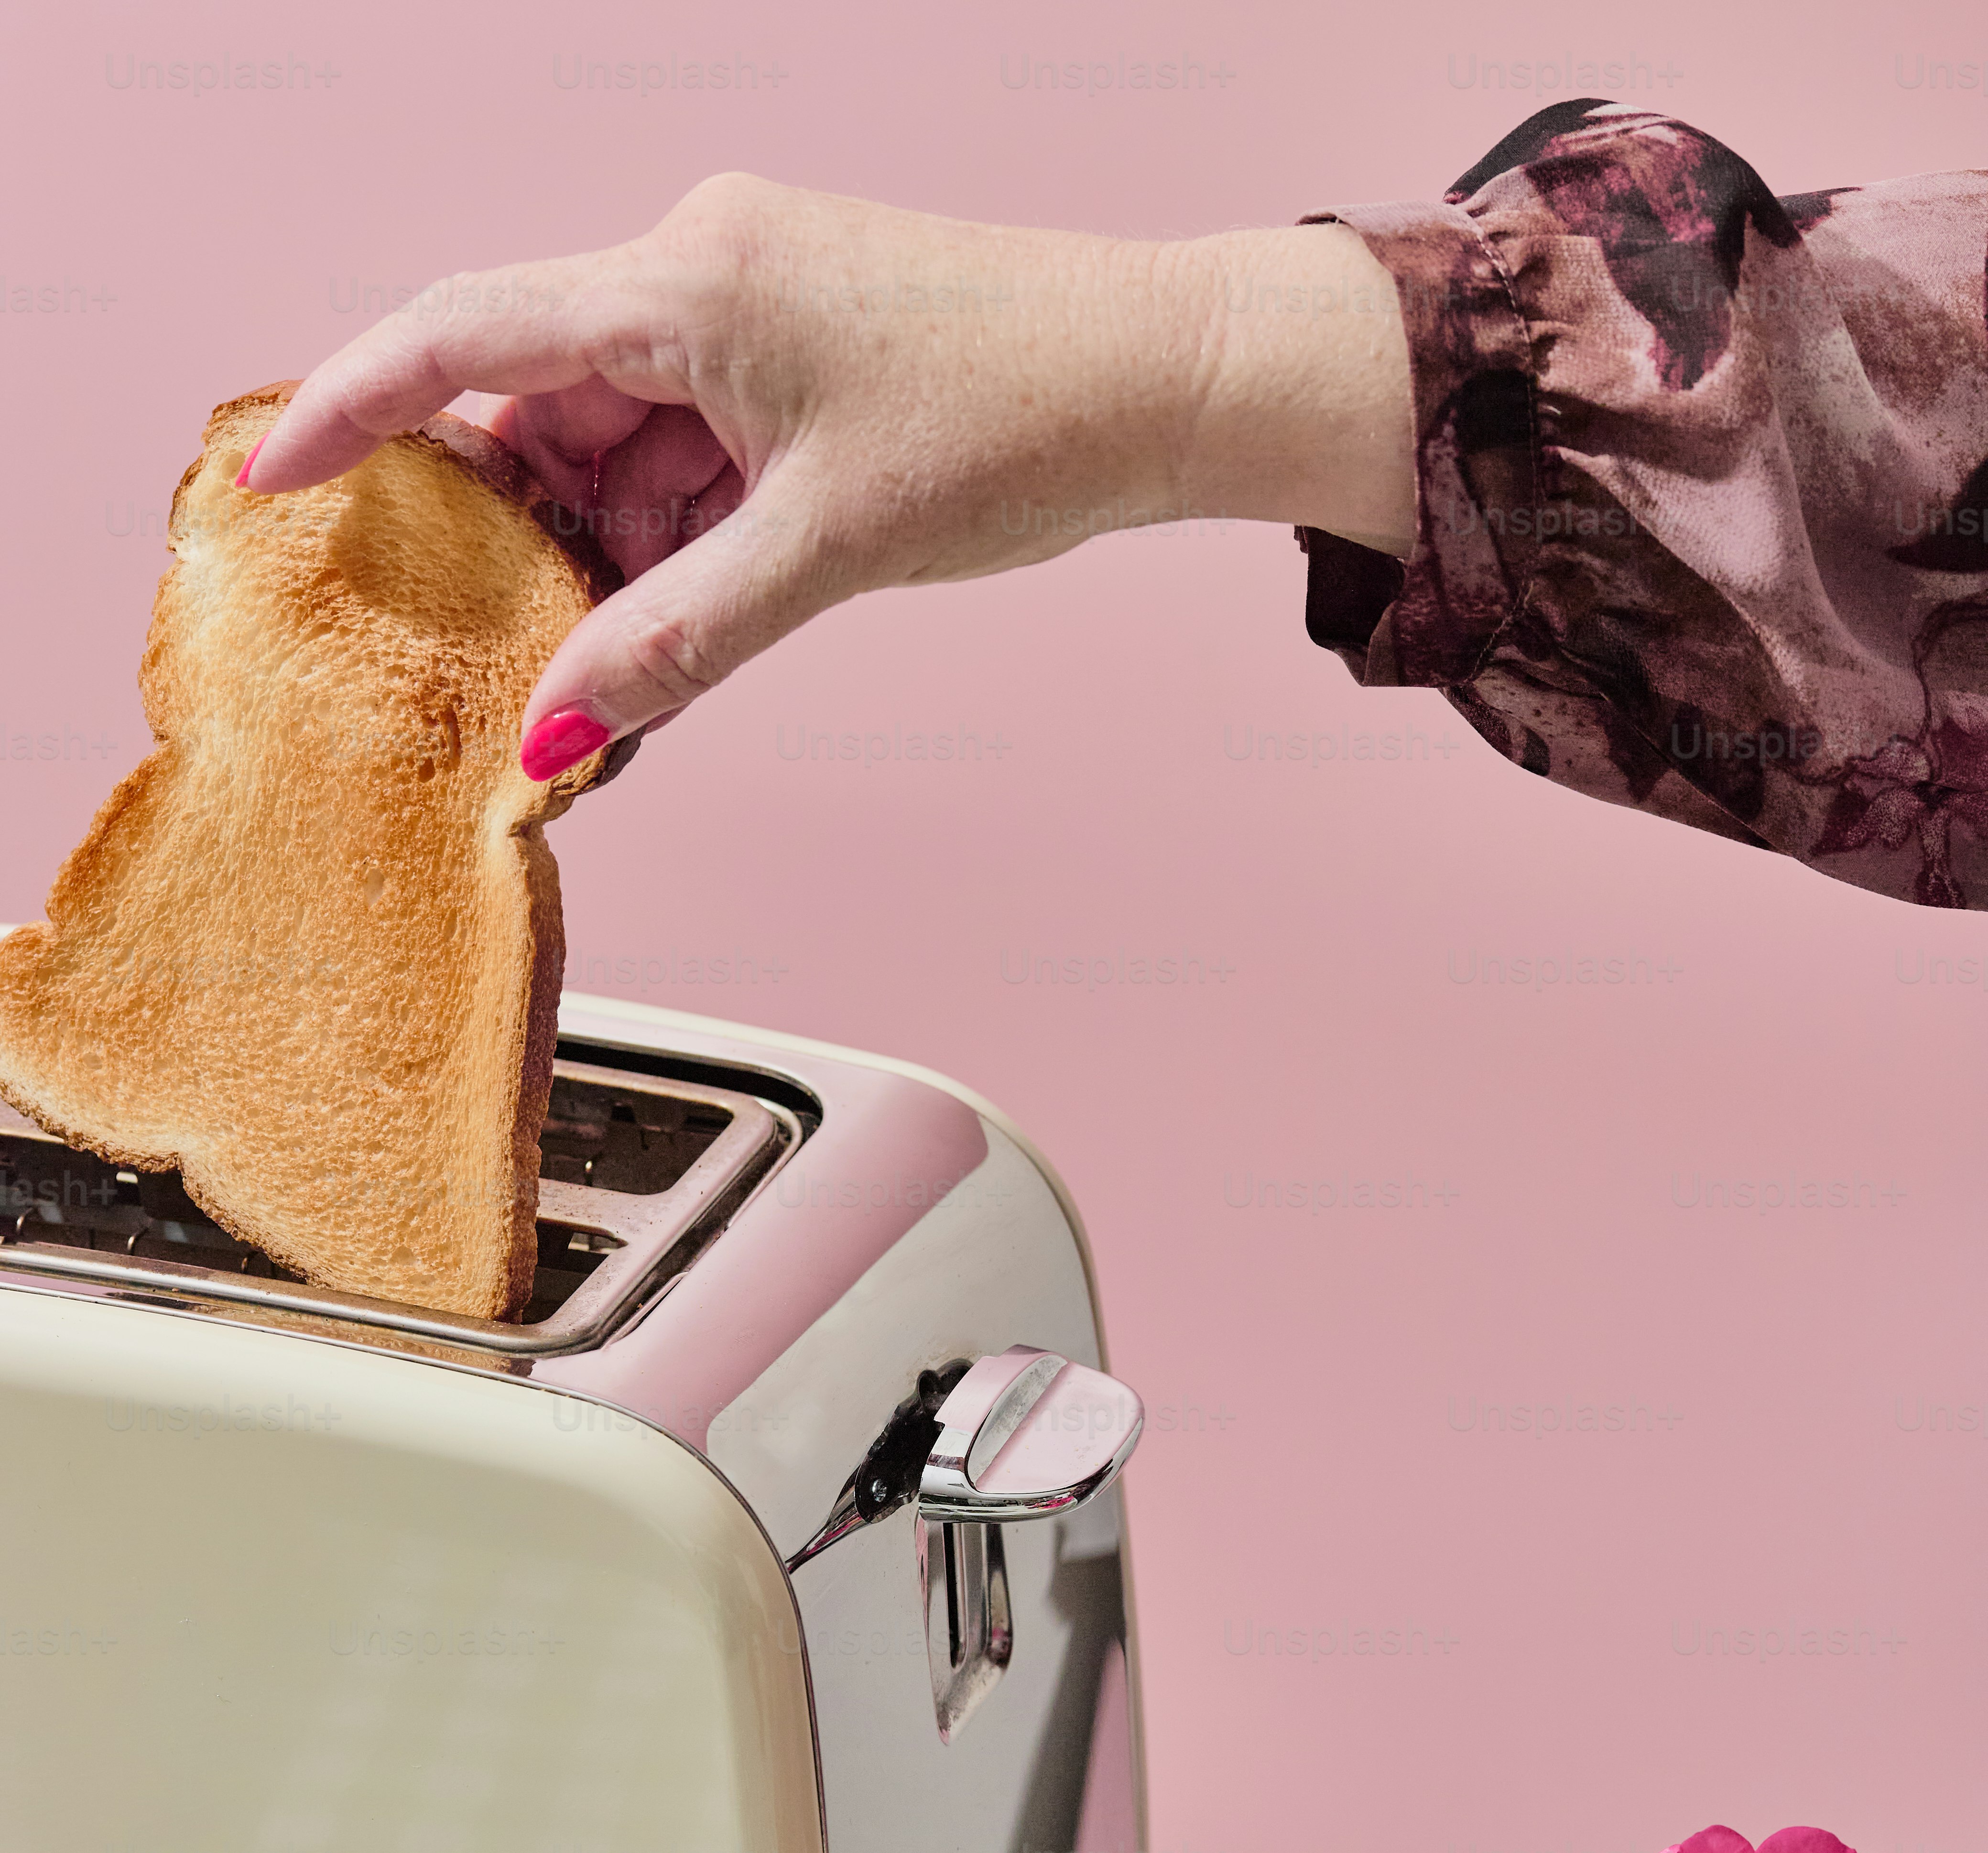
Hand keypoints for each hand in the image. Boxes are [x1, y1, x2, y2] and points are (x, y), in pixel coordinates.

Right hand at [244, 175, 1412, 775]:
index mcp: (689, 283)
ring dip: (603, 550)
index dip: (353, 404)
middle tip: (487, 641)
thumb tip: (562, 730)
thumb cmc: (1018, 419)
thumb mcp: (826, 550)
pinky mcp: (787, 358)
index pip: (467, 332)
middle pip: (537, 402)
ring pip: (613, 442)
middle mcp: (698, 274)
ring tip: (613, 660)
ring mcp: (744, 313)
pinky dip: (669, 538)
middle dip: (511, 526)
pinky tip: (675, 619)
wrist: (1158, 378)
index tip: (274, 475)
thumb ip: (680, 642)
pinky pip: (682, 451)